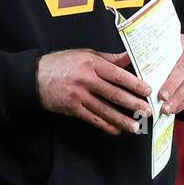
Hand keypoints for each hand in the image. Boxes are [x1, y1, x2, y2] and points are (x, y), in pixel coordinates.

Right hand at [36, 49, 152, 136]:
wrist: (35, 77)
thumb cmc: (62, 63)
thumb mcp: (85, 54)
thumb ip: (108, 59)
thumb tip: (129, 57)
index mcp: (91, 63)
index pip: (117, 75)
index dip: (134, 84)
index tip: (147, 91)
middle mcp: (86, 79)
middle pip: (114, 94)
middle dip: (133, 104)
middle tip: (147, 111)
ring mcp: (78, 95)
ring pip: (105, 110)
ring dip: (122, 119)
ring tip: (136, 126)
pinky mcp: (72, 108)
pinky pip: (93, 119)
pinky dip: (106, 125)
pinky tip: (116, 130)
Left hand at [157, 35, 183, 115]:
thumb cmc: (169, 52)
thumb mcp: (161, 48)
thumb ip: (149, 55)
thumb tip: (127, 60)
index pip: (181, 65)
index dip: (172, 82)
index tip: (161, 95)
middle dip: (175, 94)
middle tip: (164, 107)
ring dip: (180, 100)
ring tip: (167, 110)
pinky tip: (175, 109)